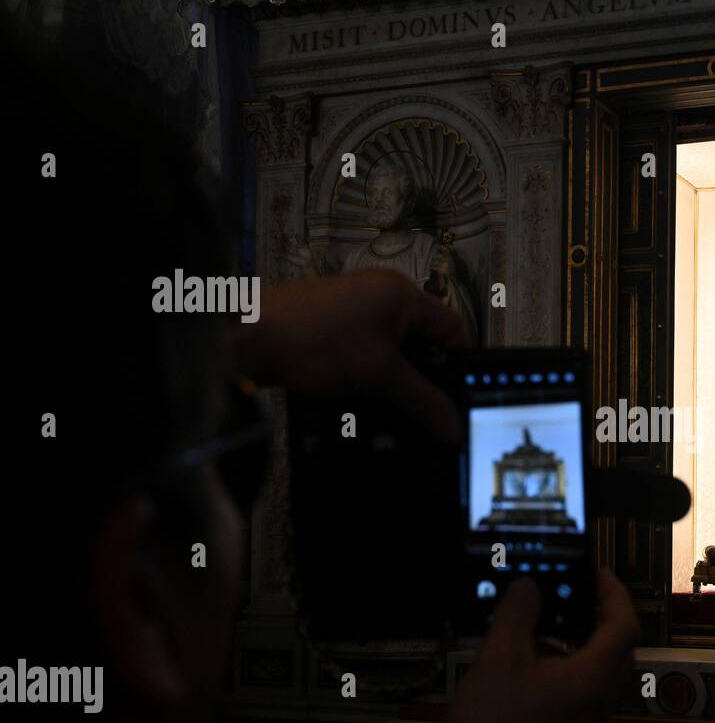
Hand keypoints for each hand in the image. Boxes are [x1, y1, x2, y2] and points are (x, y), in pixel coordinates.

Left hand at [231, 269, 470, 441]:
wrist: (246, 338)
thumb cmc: (313, 341)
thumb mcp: (379, 375)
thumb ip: (423, 401)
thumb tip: (453, 427)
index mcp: (403, 295)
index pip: (454, 329)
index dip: (460, 366)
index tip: (458, 400)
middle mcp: (383, 296)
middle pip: (425, 342)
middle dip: (425, 378)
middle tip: (426, 411)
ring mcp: (357, 309)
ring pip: (396, 352)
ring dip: (396, 381)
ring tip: (392, 407)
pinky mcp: (335, 326)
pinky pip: (370, 354)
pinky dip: (371, 377)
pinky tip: (364, 398)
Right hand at [440, 569, 639, 722]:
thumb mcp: (498, 660)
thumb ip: (517, 616)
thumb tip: (529, 588)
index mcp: (592, 678)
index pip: (624, 624)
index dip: (614, 592)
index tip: (598, 573)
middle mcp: (601, 700)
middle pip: (620, 646)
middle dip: (601, 614)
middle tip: (575, 592)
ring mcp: (590, 720)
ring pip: (603, 669)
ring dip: (584, 640)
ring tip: (549, 622)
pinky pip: (587, 688)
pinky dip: (572, 664)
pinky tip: (534, 662)